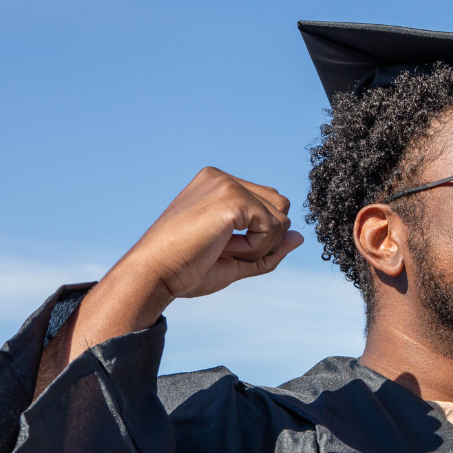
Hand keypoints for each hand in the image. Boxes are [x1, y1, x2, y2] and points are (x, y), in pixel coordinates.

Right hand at [117, 167, 302, 301]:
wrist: (153, 275)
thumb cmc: (185, 269)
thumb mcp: (236, 260)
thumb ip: (269, 248)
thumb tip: (300, 237)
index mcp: (218, 185)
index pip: (268, 205)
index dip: (258, 236)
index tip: (222, 247)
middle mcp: (222, 178)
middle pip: (281, 207)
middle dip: (264, 239)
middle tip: (225, 250)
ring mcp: (226, 184)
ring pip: (281, 218)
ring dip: (260, 246)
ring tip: (222, 249)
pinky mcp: (231, 198)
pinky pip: (272, 227)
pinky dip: (255, 248)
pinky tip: (223, 249)